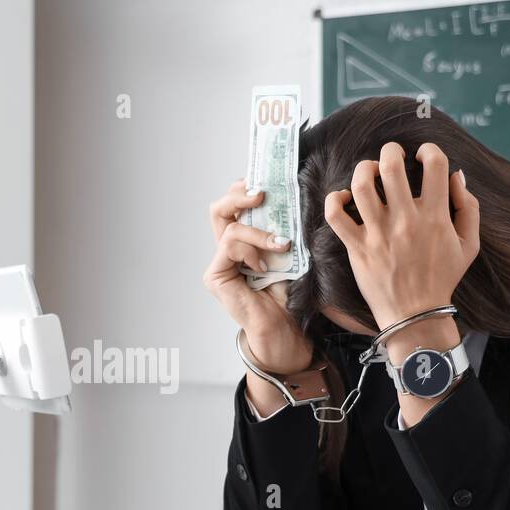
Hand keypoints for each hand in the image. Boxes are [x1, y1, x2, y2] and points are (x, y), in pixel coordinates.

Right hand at [203, 178, 313, 374]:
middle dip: (238, 194)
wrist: (287, 328)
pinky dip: (250, 250)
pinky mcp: (215, 276)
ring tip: (281, 245)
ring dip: (258, 231)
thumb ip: (284, 227)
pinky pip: (229, 245)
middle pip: (219, 208)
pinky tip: (265, 265)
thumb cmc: (292, 294)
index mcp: (244, 242)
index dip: (245, 189)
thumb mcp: (292, 251)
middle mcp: (227, 250)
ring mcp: (219, 263)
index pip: (235, 206)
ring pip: (228, 225)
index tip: (268, 182)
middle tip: (261, 192)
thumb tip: (295, 193)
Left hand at [322, 142, 478, 333]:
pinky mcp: (357, 247)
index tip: (424, 155)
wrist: (416, 314)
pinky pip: (335, 216)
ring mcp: (378, 233)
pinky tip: (345, 197)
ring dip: (364, 169)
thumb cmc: (442, 278)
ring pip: (361, 185)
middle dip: (391, 151)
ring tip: (370, 172)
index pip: (435, 164)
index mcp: (435, 216)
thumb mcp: (469, 245)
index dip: (430, 151)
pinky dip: (335, 199)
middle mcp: (405, 221)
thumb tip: (455, 176)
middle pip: (391, 166)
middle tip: (392, 156)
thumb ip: (468, 208)